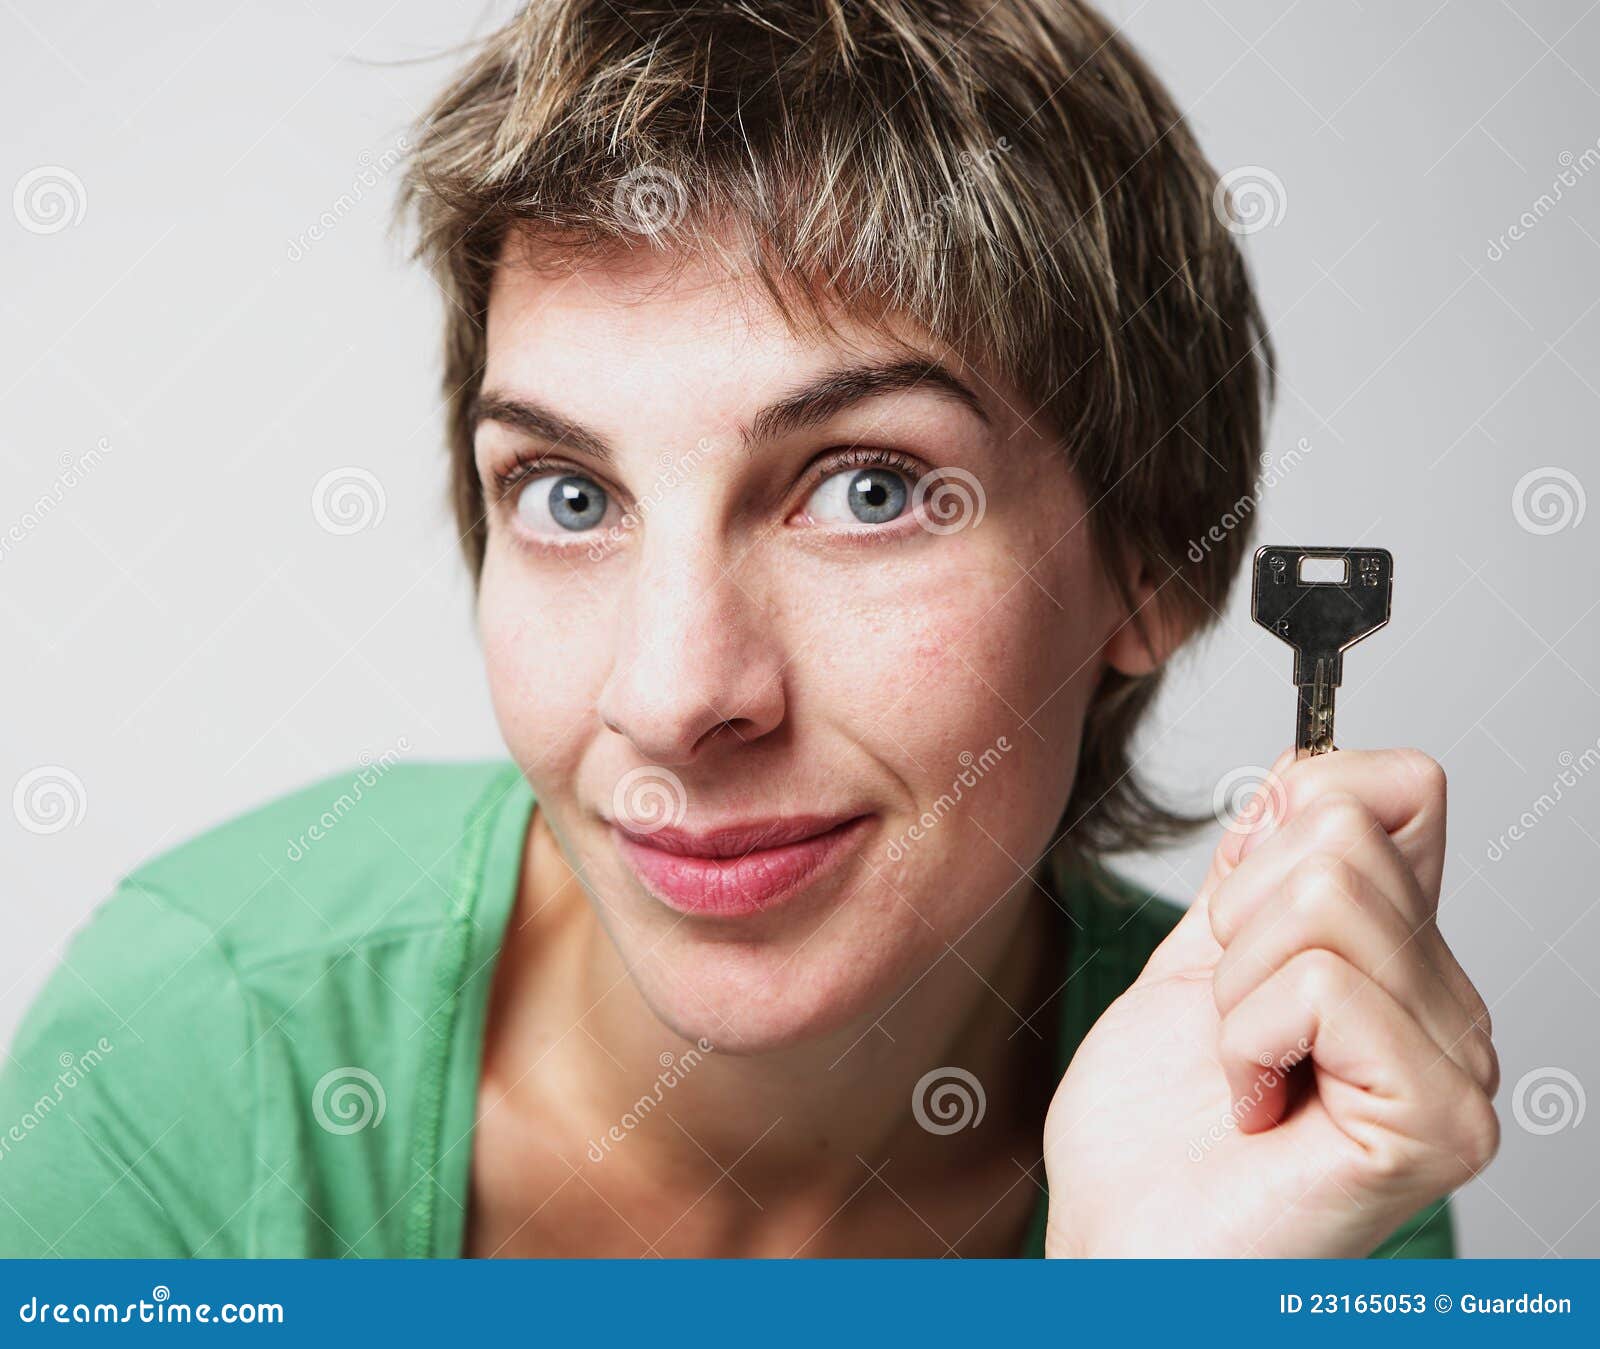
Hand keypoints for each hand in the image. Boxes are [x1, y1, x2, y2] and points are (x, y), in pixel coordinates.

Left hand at [1042, 748, 1498, 1256]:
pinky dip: (1247, 1038)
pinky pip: (1322, 984)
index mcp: (1398, 961)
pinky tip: (1253, 1107)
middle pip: (1343, 832)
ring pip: (1326, 897)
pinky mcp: (1438, 1121)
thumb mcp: (1191, 964)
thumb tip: (1306, 774)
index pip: (1396, 788)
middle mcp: (1450, 1008)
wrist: (1122, 1249)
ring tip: (1243, 1070)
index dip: (1293, 815)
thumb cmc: (1149, 1137)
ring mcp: (1457, 1067)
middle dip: (1238, 919)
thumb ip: (1253, 873)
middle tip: (1231, 1023)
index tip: (1233, 916)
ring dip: (1237, 987)